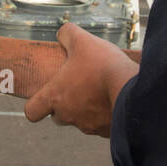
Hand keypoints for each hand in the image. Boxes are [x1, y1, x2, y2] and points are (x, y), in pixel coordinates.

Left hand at [23, 22, 139, 136]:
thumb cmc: (104, 67)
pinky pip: (101, 125)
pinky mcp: (106, 132)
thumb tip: (62, 33)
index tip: (43, 96)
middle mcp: (68, 115)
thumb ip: (68, 35)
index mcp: (56, 96)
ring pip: (80, 120)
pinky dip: (105, 114)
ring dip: (86, 108)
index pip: (32, 111)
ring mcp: (88, 126)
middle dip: (64, 104)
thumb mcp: (83, 41)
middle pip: (57, 116)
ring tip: (100, 89)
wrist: (135, 92)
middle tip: (78, 86)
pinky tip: (115, 98)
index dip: (35, 105)